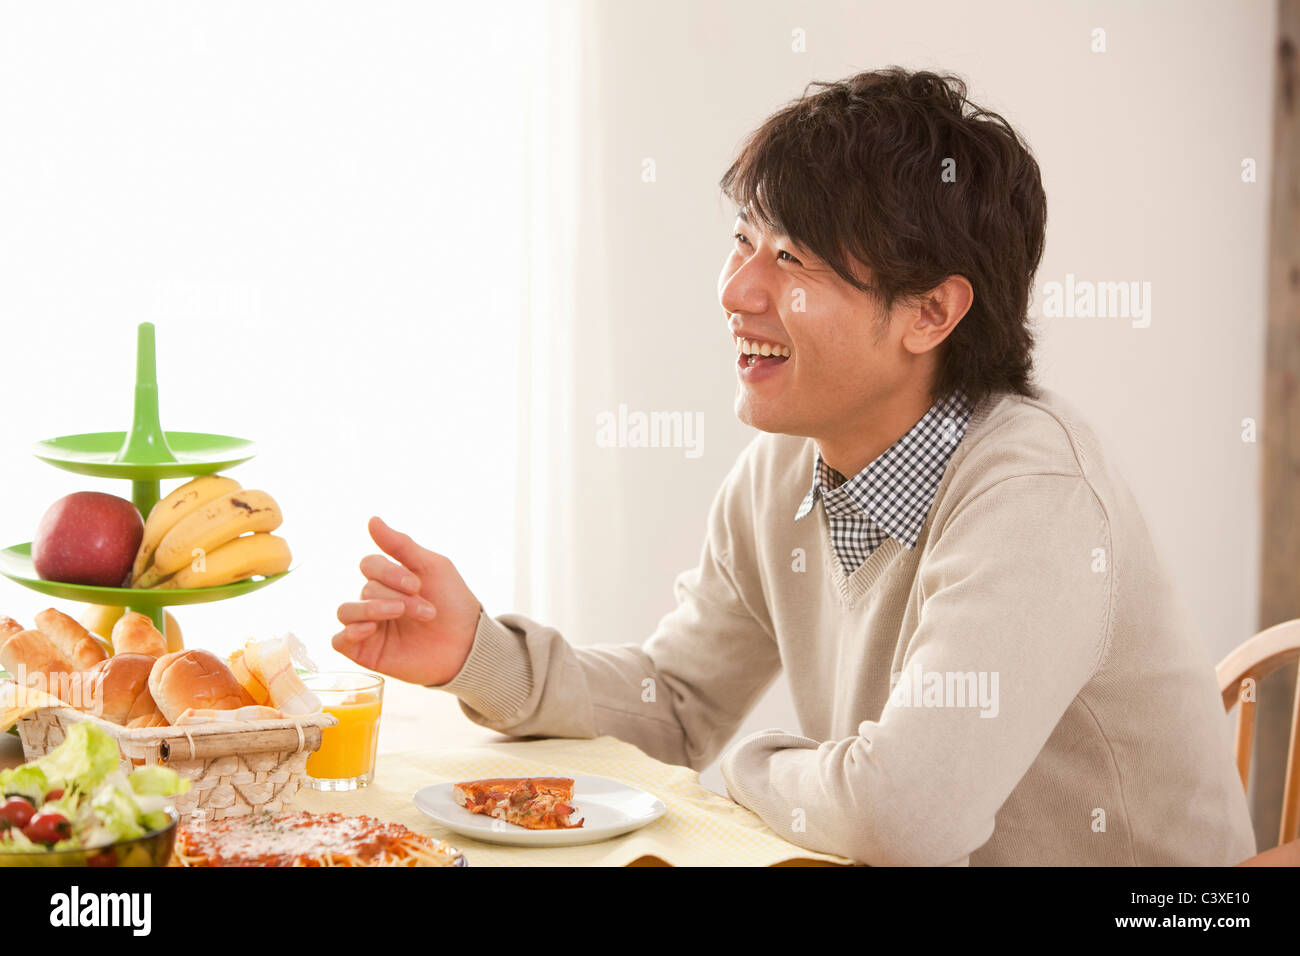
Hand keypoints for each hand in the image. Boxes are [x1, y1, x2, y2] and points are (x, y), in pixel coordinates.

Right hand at [332, 516, 482, 685]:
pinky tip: (371, 628)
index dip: (389, 572)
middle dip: (396, 596)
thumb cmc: (453, 603)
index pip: (369, 565)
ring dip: (373, 609)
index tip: (417, 584)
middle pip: (366, 588)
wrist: (468, 644)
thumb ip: (401, 544)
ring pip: (346, 611)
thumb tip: (372, 519)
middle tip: (426, 610)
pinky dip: (350, 632)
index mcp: (388, 580)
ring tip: (400, 614)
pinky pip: (339, 640)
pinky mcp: (366, 652)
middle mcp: (374, 601)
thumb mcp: (432, 567)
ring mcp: (368, 627)